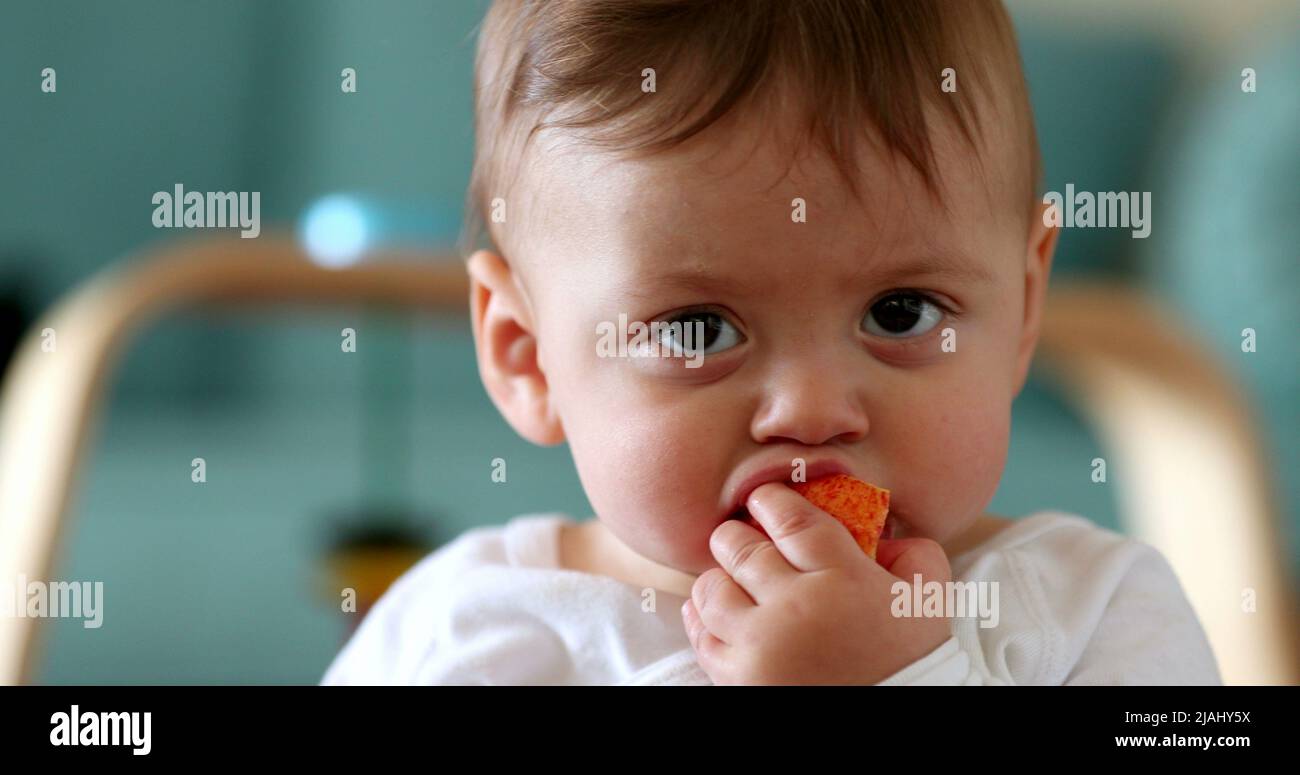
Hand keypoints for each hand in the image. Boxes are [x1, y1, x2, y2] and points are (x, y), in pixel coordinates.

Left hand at [681, 482, 952, 683]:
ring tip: (728, 577)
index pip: (791, 519)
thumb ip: (912, 552)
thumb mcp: (928, 599)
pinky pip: (703, 637)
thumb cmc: (912, 661)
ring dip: (718, 577)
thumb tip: (882, 531)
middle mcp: (795, 606)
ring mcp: (762, 646)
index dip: (770, 500)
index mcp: (843, 577)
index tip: (764, 498)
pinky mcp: (742, 680)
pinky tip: (713, 611)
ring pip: (713, 590)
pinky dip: (702, 618)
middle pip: (741, 548)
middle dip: (736, 536)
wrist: (899, 724)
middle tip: (740, 537)